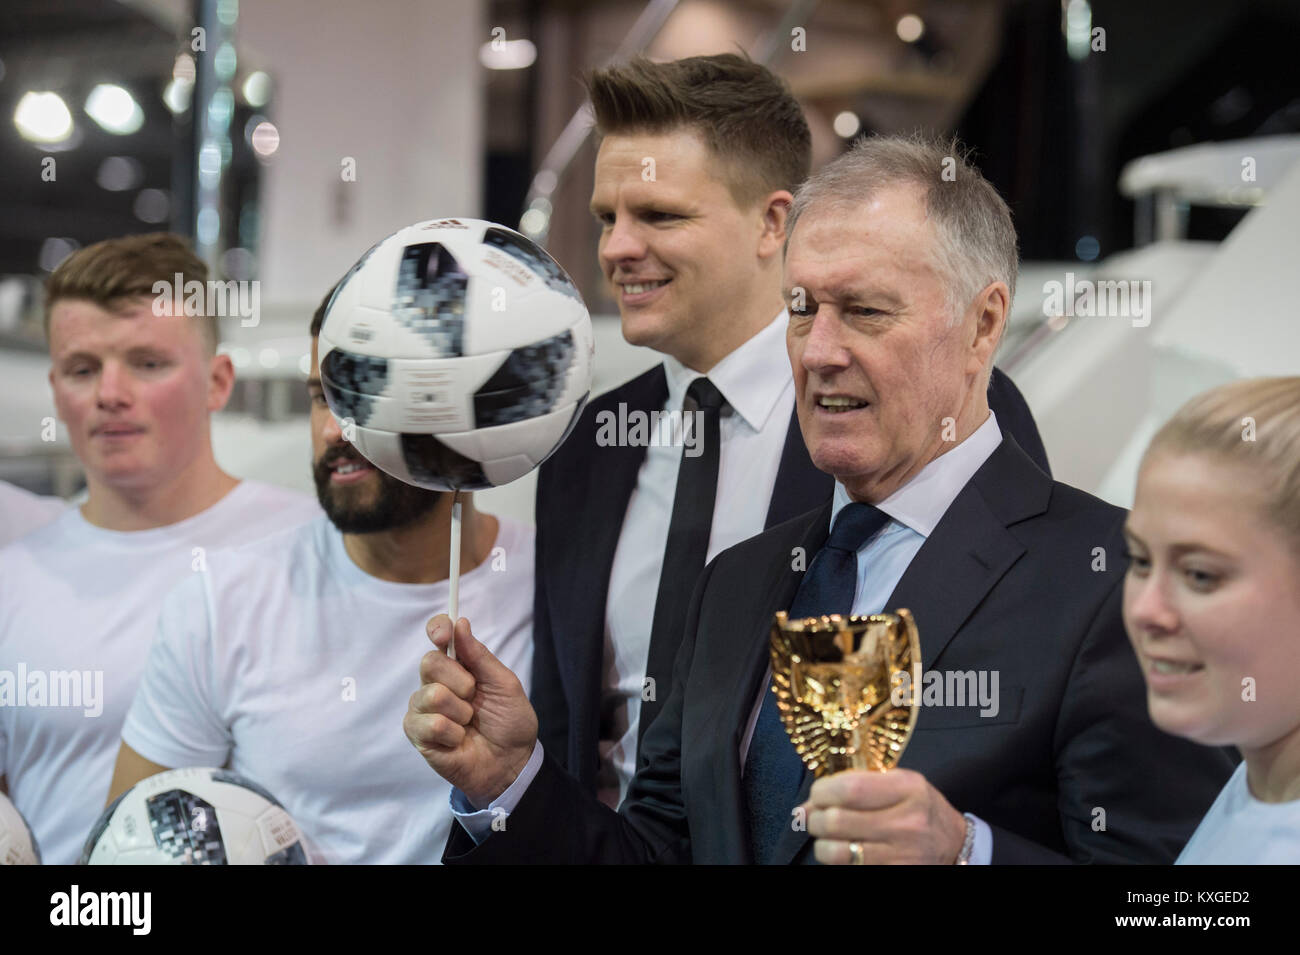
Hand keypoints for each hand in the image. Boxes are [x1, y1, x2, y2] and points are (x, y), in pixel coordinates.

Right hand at [403, 614, 537, 806]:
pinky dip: (452, 733)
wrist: (512, 762)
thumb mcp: (504, 684)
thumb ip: (480, 656)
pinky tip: (458, 740)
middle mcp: (436, 681)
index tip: (444, 633)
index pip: (438, 635)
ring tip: (469, 724)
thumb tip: (460, 623)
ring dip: (460, 712)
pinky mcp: (417, 733)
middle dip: (461, 681)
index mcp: (458, 665)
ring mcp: (423, 707)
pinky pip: (429, 724)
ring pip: (431, 694)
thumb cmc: (509, 722)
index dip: (437, 628)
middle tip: (474, 697)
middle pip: (429, 662)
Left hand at [802, 768, 967, 863]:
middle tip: (818, 817)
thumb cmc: (919, 808)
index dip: (823, 792)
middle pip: (837, 821)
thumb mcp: (899, 782)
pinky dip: (839, 860)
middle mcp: (907, 823)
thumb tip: (808, 804)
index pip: (850, 789)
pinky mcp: (896, 873)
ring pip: (836, 852)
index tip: (819, 794)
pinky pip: (851, 868)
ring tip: (828, 837)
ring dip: (822, 844)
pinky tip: (846, 851)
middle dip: (816, 818)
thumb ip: (858, 783)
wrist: (954, 844)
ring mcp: (902, 854)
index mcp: (908, 789)